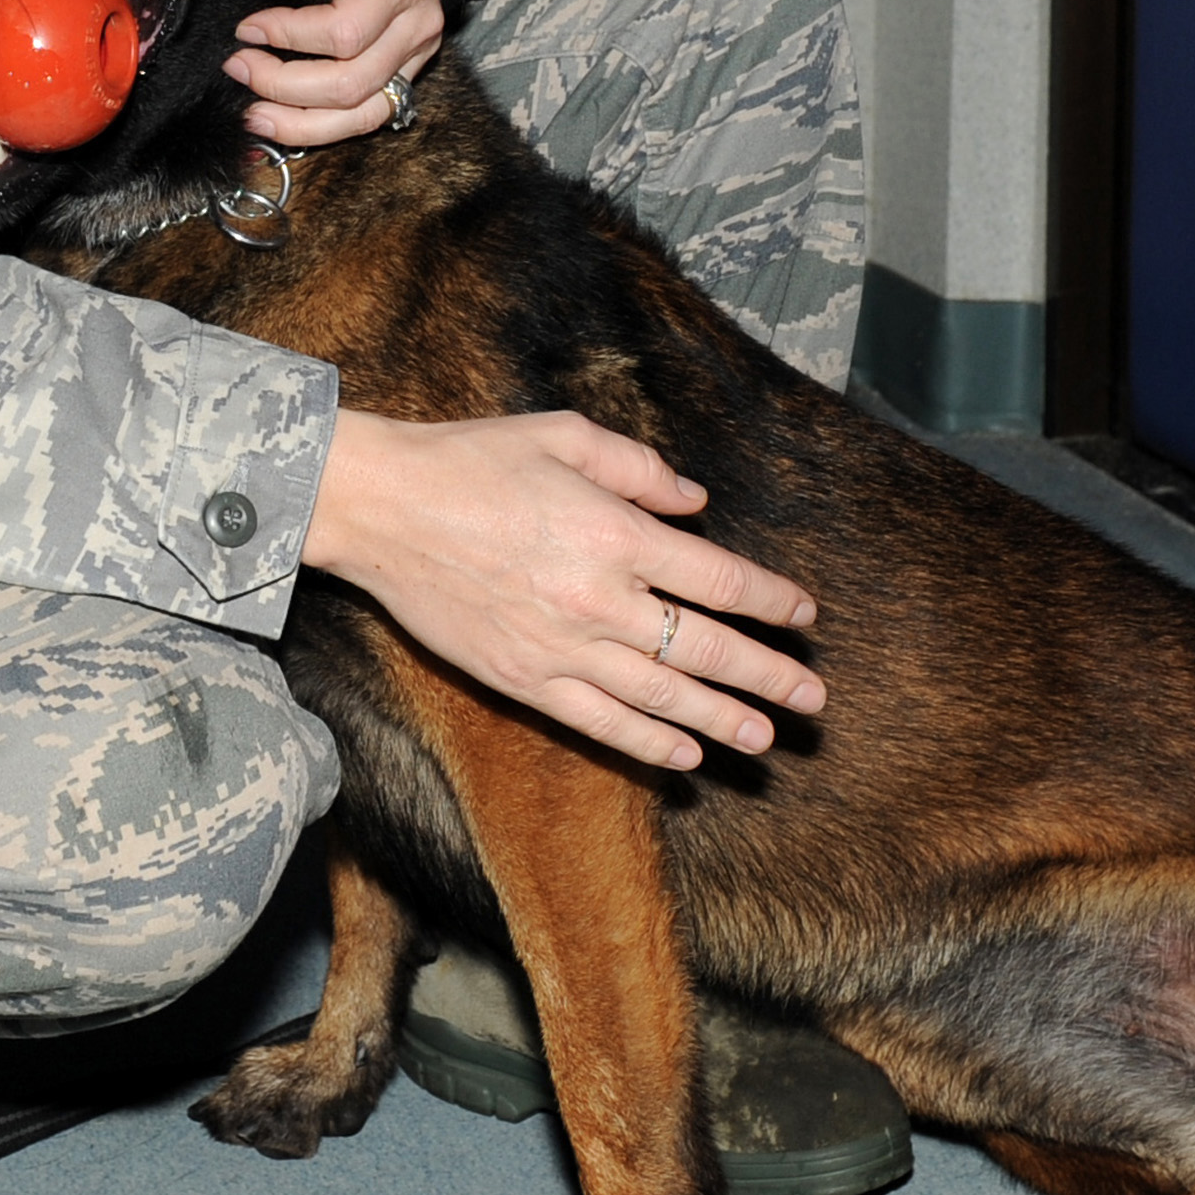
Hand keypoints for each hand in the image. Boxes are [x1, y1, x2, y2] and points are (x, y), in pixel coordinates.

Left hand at [228, 0, 445, 148]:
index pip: (347, 28)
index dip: (291, 34)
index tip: (246, 24)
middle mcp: (418, 26)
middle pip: (351, 82)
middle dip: (284, 83)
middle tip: (235, 64)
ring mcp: (412, 58)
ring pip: (361, 114)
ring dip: (298, 121)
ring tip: (248, 112)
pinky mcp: (400, 76)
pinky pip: (365, 120)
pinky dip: (317, 131)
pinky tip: (272, 125)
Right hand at [301, 410, 826, 770]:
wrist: (382, 508)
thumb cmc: (471, 460)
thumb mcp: (565, 436)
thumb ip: (640, 469)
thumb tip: (697, 503)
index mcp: (616, 534)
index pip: (719, 580)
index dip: (771, 602)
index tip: (804, 618)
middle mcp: (599, 599)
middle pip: (705, 650)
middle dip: (767, 677)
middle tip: (813, 703)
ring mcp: (561, 647)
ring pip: (661, 697)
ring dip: (721, 721)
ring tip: (765, 740)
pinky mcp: (522, 679)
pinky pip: (599, 722)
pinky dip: (647, 744)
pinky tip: (685, 758)